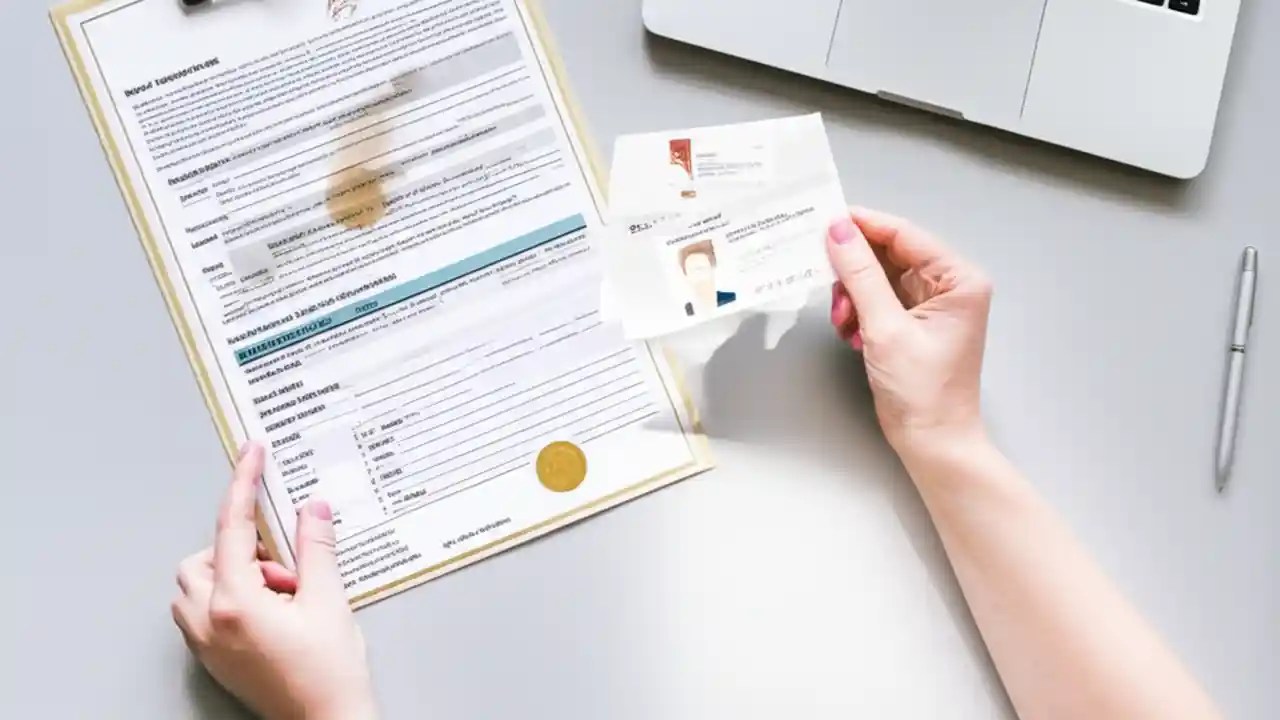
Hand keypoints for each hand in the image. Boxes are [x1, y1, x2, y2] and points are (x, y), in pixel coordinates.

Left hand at [172, 443, 376, 719]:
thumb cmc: (328, 676)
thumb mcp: (330, 602)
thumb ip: (317, 549)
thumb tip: (312, 509)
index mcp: (236, 604)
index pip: (232, 528)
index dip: (244, 484)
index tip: (252, 455)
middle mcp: (210, 622)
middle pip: (205, 556)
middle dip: (243, 549)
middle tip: (288, 568)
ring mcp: (206, 642)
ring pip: (199, 584)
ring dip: (235, 574)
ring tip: (283, 594)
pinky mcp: (212, 656)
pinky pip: (203, 609)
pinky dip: (232, 597)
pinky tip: (273, 610)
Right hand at [827, 208, 992, 459]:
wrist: (933, 443)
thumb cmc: (923, 392)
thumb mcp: (885, 329)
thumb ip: (860, 275)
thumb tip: (838, 230)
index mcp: (958, 279)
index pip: (904, 235)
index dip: (863, 226)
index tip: (823, 220)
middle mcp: (949, 285)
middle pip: (889, 255)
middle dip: (854, 273)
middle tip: (828, 286)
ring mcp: (931, 304)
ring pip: (877, 279)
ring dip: (853, 297)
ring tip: (845, 324)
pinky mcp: (913, 323)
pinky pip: (877, 301)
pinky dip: (859, 313)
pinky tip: (853, 335)